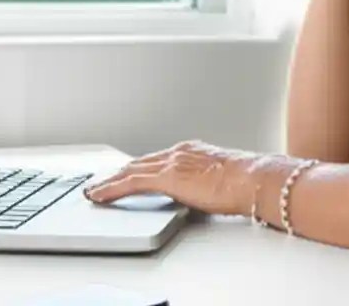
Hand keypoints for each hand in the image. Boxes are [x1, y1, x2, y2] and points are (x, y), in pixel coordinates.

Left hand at [84, 140, 264, 215]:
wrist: (255, 179)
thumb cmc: (248, 182)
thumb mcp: (223, 180)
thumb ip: (207, 184)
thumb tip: (205, 196)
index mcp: (192, 151)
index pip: (156, 160)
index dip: (136, 168)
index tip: (124, 175)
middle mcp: (178, 152)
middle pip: (138, 163)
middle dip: (117, 173)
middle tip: (99, 183)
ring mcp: (171, 162)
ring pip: (129, 171)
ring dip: (108, 182)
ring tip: (93, 192)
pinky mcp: (167, 177)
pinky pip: (130, 183)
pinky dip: (111, 189)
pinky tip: (99, 196)